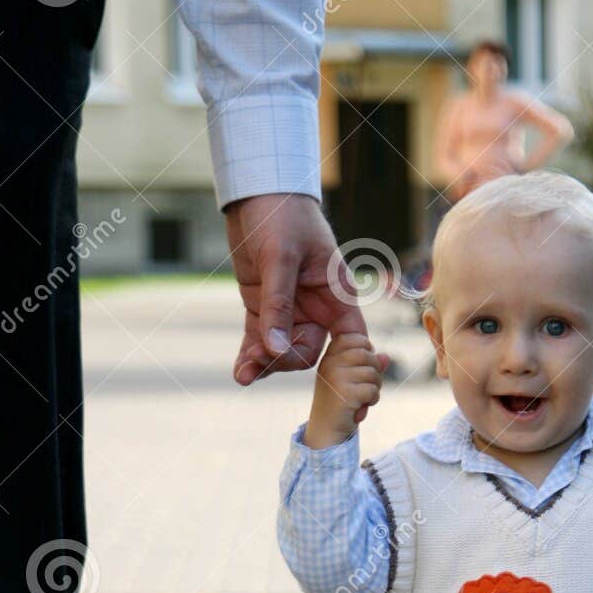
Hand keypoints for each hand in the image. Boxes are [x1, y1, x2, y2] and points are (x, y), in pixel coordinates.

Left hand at [224, 194, 369, 384]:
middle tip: (258, 360)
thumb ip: (278, 305)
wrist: (255, 191)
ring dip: (264, 364)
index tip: (345, 400)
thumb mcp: (279, 258)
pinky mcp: (264, 308)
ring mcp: (290, 310)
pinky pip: (260, 340)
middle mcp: (317, 308)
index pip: (351, 343)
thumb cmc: (281, 214)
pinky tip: (240, 372)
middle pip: (309, 353)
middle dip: (285, 361)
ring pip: (282, 351)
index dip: (350, 372)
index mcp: (336, 295)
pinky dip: (250, 356)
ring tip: (243, 374)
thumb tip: (274, 349)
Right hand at [304, 333, 388, 447]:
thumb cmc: (340, 404)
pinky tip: (362, 407)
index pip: (355, 338)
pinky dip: (373, 399)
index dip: (366, 350)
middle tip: (367, 386)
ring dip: (375, 387)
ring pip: (372, 372)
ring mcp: (336, 377)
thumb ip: (368, 365)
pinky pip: (373, 389)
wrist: (326, 431)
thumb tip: (385, 356)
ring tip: (363, 398)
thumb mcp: (353, 380)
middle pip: (367, 354)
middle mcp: (330, 363)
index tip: (362, 367)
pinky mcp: (345, 393)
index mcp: (329, 356)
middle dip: (374, 370)